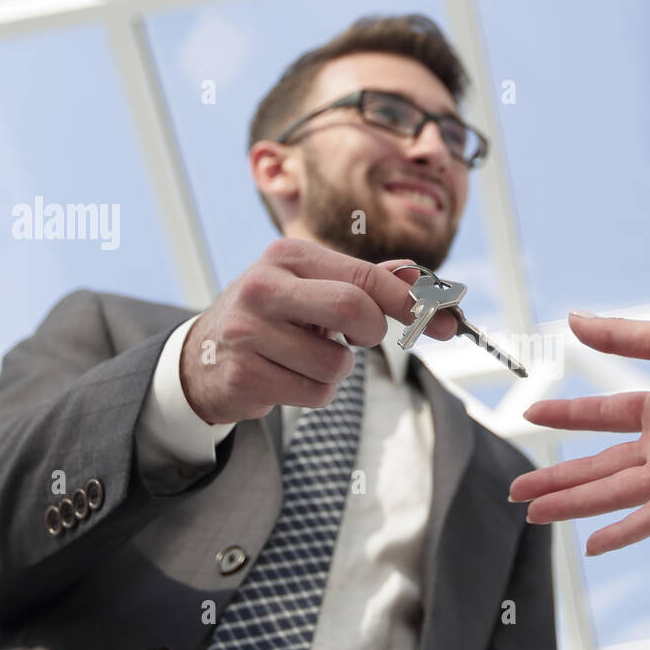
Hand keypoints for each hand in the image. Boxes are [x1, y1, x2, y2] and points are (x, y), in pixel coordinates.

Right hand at [179, 238, 455, 423]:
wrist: (204, 357)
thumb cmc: (275, 318)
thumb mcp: (313, 287)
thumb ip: (369, 283)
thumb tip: (427, 284)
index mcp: (288, 256)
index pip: (365, 276)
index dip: (411, 302)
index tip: (445, 323)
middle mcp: (263, 287)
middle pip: (352, 310)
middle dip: (369, 333)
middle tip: (356, 339)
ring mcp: (247, 332)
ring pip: (336, 363)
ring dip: (335, 370)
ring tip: (304, 357)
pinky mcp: (244, 375)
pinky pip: (314, 393)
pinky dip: (314, 392)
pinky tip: (285, 376)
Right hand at [508, 312, 649, 555]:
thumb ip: (615, 336)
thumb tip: (571, 318)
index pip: (602, 416)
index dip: (565, 417)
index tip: (529, 414)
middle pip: (599, 467)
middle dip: (557, 479)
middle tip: (517, 490)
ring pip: (612, 493)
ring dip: (572, 504)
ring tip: (532, 513)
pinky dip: (623, 533)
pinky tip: (592, 547)